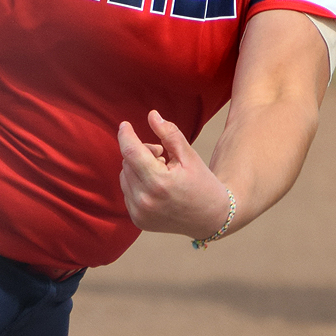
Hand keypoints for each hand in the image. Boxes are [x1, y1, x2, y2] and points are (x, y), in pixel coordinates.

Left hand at [117, 110, 232, 238]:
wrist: (211, 218)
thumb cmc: (203, 184)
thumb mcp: (189, 156)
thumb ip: (169, 134)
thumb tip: (152, 115)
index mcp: (159, 182)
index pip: (131, 152)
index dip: (125, 135)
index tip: (125, 125)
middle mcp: (146, 200)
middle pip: (127, 163)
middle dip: (140, 153)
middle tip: (162, 156)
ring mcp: (140, 213)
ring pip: (124, 176)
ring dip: (137, 168)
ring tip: (161, 172)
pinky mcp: (138, 220)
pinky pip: (127, 192)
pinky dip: (137, 184)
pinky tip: (156, 187)